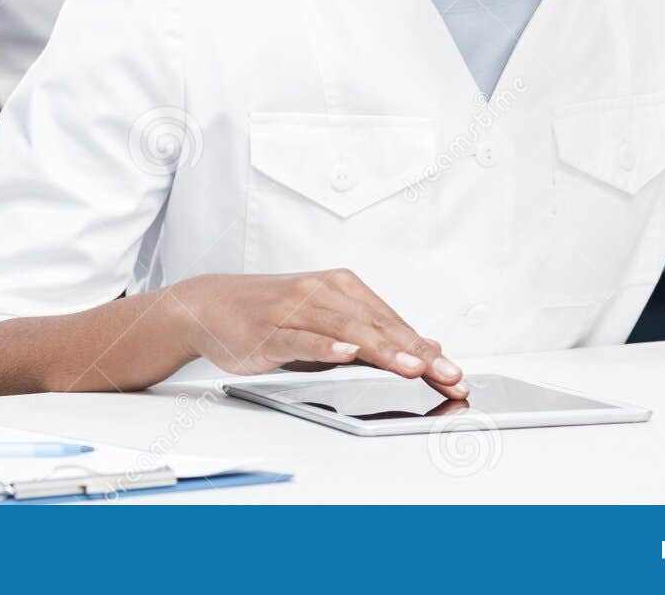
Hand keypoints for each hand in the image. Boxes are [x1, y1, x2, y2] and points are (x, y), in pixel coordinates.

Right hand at [174, 270, 468, 398]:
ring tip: (412, 367)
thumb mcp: (327, 322)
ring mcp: (296, 308)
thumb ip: (372, 334)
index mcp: (342, 288)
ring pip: (348, 329)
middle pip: (379, 326)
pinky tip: (346, 352)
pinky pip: (303, 337)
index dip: (427, 350)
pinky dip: (327, 344)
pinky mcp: (271, 329)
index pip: (394, 323)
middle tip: (448, 376)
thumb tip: (424, 348)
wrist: (209, 305)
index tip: (455, 375)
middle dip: (418, 354)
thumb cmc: (270, 315)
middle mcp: (323, 291)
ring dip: (383, 349)